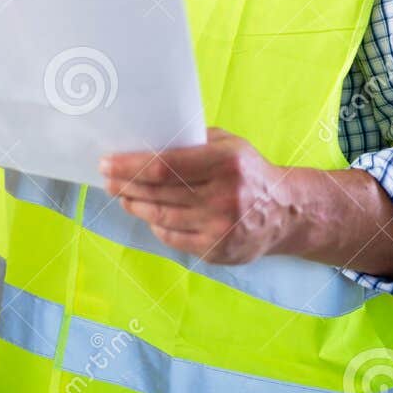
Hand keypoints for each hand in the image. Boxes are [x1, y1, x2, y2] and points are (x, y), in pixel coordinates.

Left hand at [101, 128, 392, 278]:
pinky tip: (146, 214)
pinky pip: (173, 237)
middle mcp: (224, 196)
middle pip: (159, 193)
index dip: (131, 166)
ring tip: (122, 196)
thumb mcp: (229, 145)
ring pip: (162, 217)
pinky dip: (155, 225)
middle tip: (108, 178)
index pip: (166, 166)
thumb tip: (146, 141)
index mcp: (226, 162)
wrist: (285, 213)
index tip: (107, 163)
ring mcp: (221, 227)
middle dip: (127, 185)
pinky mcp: (217, 250)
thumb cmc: (248, 171)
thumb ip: (193, 142)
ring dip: (136, 206)